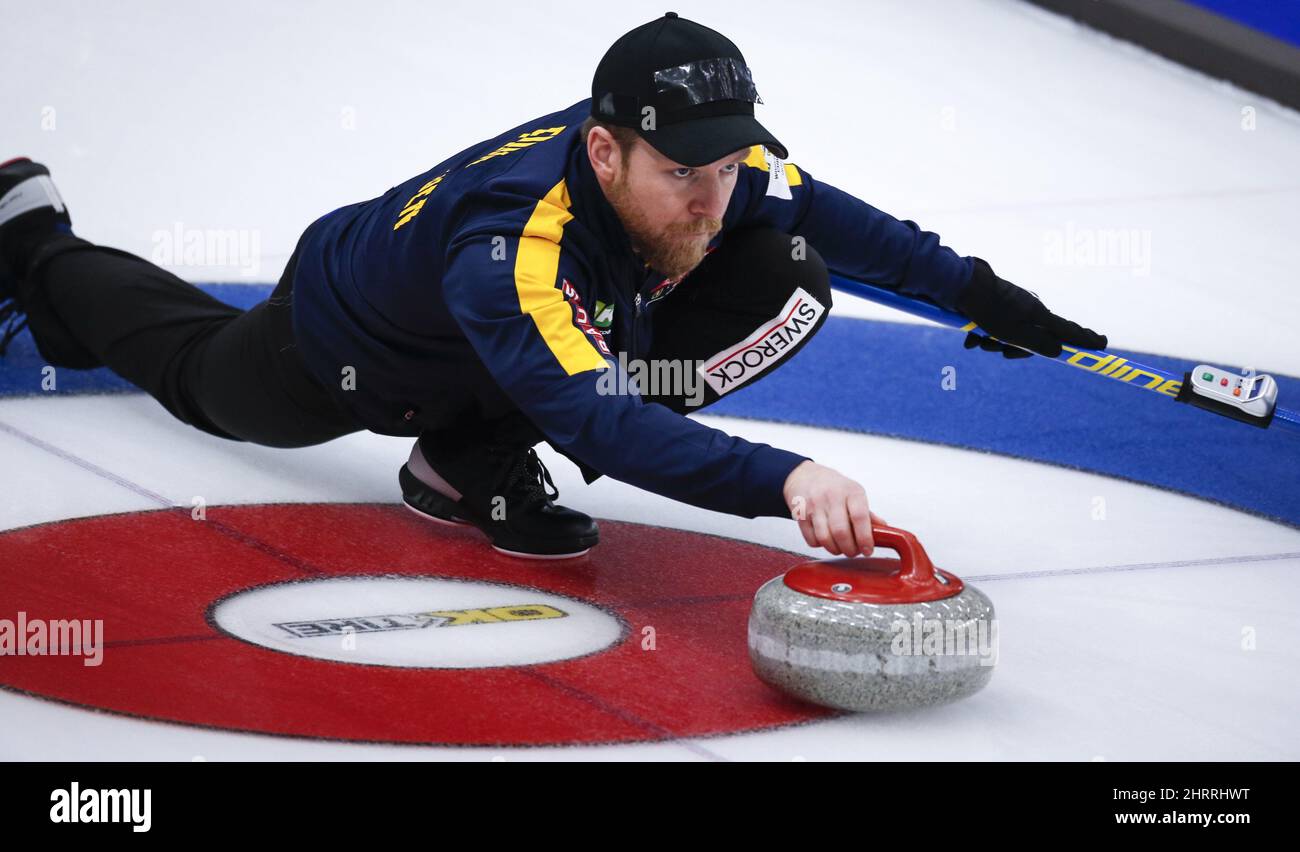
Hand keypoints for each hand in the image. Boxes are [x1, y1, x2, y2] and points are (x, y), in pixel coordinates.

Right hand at [782, 460, 885, 556]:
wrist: (804, 476)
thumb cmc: (833, 486)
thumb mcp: (854, 493)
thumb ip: (868, 514)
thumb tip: (884, 530)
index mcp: (851, 491)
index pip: (860, 517)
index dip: (865, 538)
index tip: (868, 550)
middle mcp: (832, 496)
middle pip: (841, 532)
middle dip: (849, 549)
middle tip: (853, 551)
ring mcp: (814, 505)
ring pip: (825, 538)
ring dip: (835, 549)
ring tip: (839, 548)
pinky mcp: (800, 515)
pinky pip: (811, 540)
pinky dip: (820, 545)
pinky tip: (825, 539)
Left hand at [957, 258, 1107, 358]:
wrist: (961, 286)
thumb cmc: (989, 310)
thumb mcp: (1014, 333)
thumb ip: (1038, 344)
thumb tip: (1059, 351)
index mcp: (1039, 315)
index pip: (1068, 330)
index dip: (1085, 339)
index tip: (1103, 344)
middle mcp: (1029, 309)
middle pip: (1032, 339)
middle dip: (1013, 349)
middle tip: (998, 350)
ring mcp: (1012, 306)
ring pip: (1009, 335)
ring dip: (993, 343)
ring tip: (979, 340)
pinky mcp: (996, 305)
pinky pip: (994, 328)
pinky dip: (983, 335)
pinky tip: (970, 337)